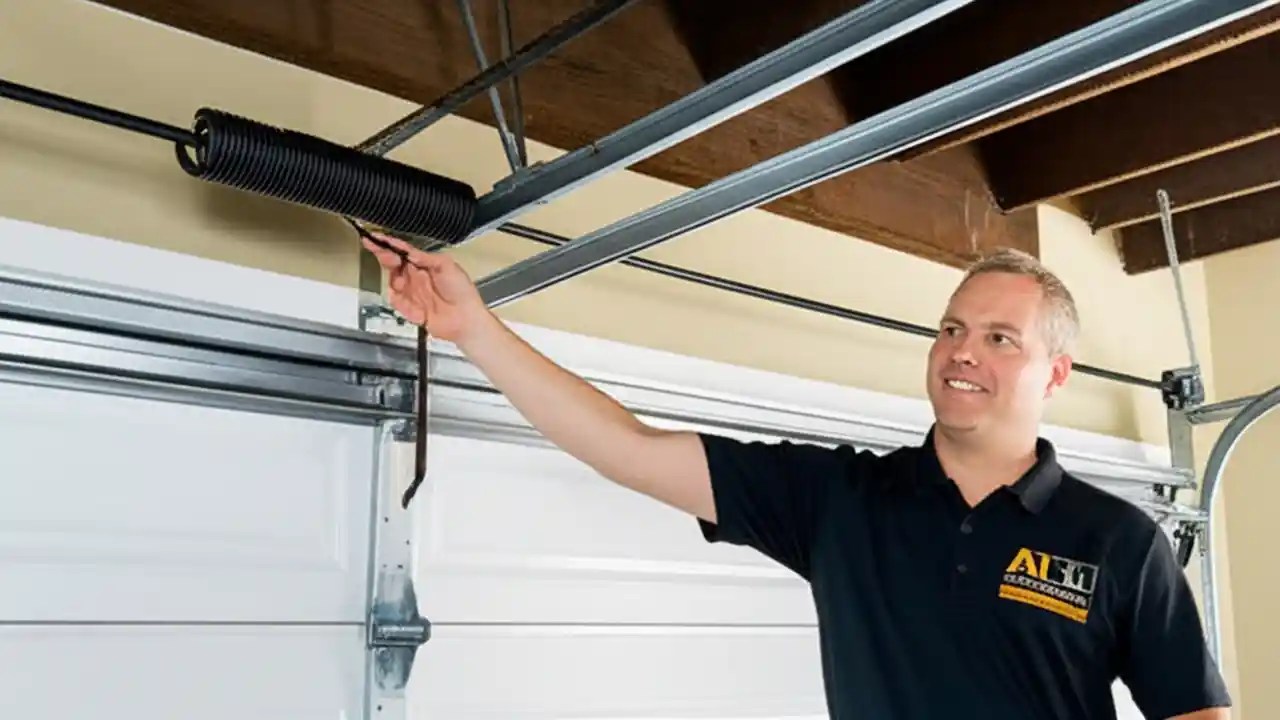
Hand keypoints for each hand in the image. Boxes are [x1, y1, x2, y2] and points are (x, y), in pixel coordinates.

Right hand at [360, 232, 490, 343]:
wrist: (465, 319)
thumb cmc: (462, 292)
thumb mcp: (446, 266)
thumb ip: (425, 257)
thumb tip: (409, 252)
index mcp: (425, 264)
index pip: (403, 251)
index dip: (388, 244)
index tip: (376, 238)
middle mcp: (416, 277)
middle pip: (393, 264)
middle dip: (386, 258)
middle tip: (385, 256)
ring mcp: (412, 292)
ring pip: (392, 283)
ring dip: (397, 283)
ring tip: (405, 285)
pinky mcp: (410, 308)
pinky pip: (397, 302)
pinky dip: (403, 303)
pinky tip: (413, 306)